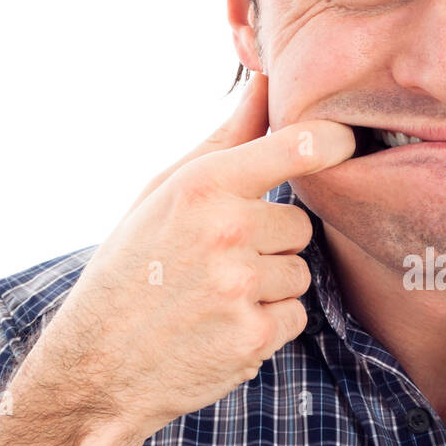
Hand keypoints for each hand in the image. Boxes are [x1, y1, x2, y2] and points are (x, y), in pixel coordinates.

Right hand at [26, 72, 354, 442]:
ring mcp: (239, 287)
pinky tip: (219, 327)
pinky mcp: (253, 336)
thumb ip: (225, 139)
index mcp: (201, 185)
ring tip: (212, 297)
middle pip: (299, 224)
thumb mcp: (161, 193)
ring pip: (299, 272)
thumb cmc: (132, 268)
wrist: (97, 365)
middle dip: (269, 243)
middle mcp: (224, 231)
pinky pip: (295, 315)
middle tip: (215, 262)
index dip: (334, 141)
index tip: (348, 141)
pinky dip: (267, 325)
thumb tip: (266, 81)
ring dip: (269, 287)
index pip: (298, 147)